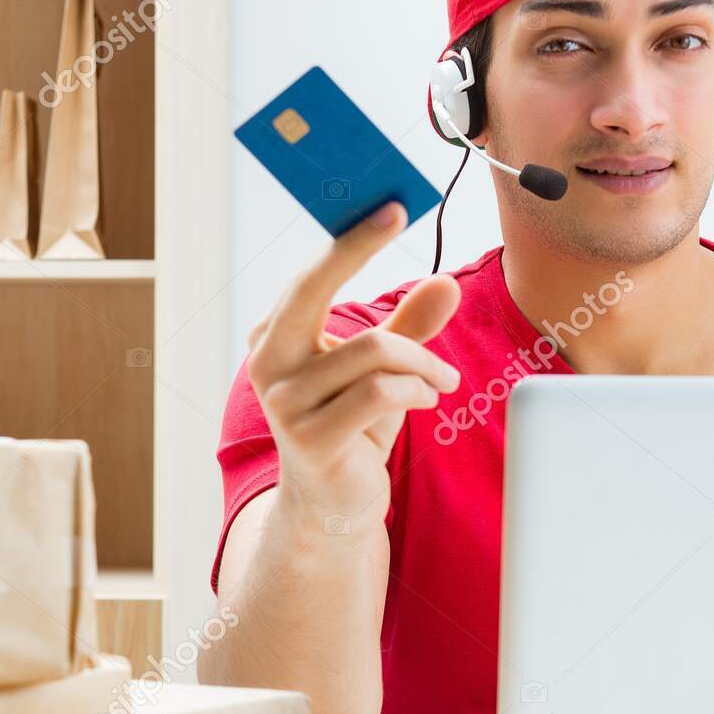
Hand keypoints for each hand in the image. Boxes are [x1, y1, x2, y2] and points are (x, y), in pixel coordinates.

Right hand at [244, 202, 461, 531]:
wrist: (333, 506)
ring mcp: (286, 403)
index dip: (349, 240)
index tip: (390, 207)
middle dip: (359, 247)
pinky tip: (425, 401)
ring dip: (423, 363)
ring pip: (374, 350)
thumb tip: (445, 283)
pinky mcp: (312, 439)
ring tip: (441, 382)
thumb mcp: (384, 371)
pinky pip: (380, 392)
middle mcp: (268, 363)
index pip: (309, 276)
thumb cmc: (353, 428)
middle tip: (400, 216)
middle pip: (315, 288)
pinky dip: (416, 390)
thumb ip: (409, 327)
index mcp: (275, 338)